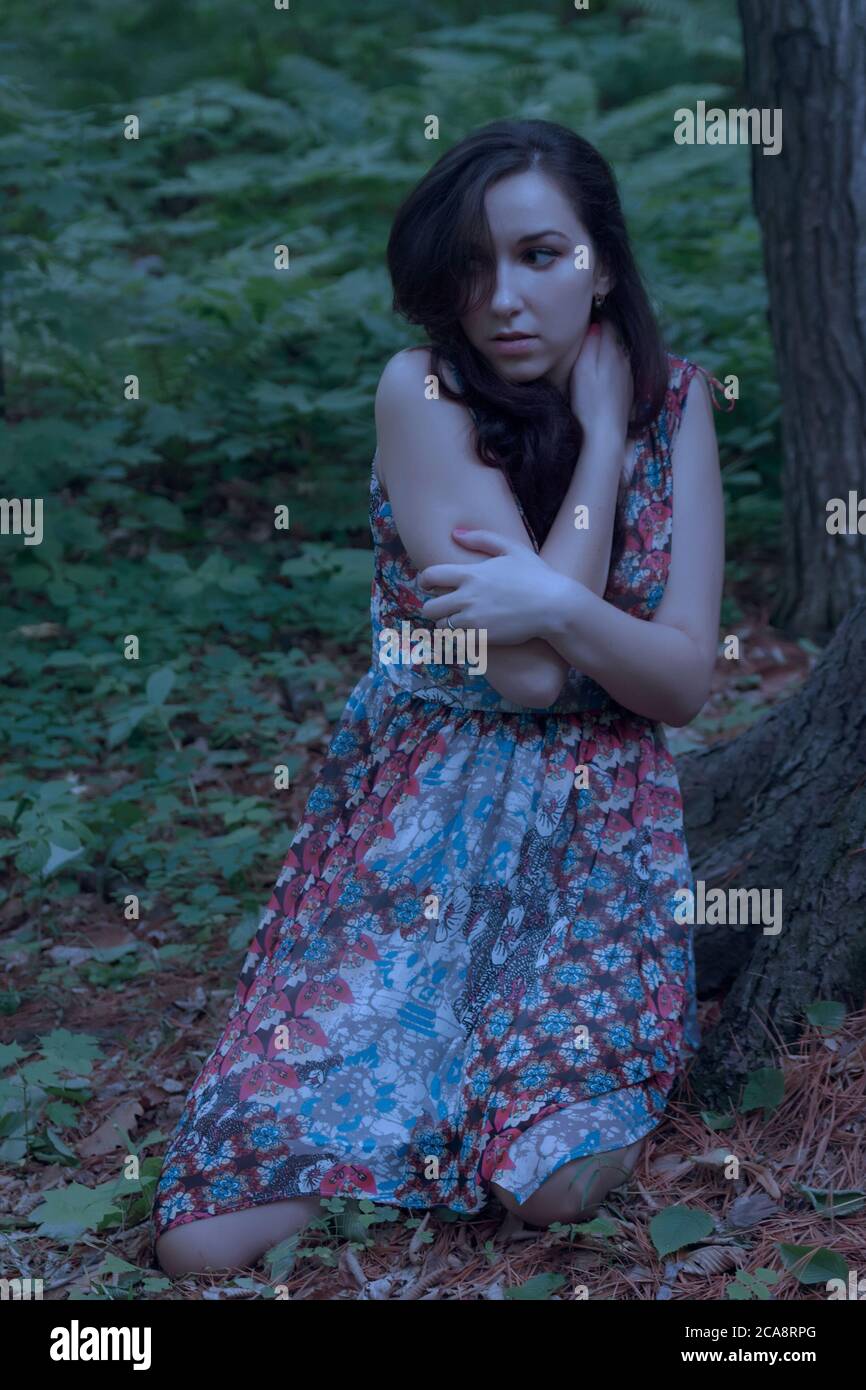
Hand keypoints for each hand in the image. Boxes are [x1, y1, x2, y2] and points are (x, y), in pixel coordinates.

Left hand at [418, 529, 565, 644]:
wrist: (555, 606)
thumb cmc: (536, 576)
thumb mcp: (512, 548)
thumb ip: (481, 538)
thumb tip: (455, 533)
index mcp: (471, 574)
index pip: (430, 576)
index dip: (424, 581)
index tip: (429, 585)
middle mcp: (467, 597)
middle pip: (429, 607)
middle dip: (434, 607)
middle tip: (446, 607)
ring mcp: (474, 620)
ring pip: (442, 626)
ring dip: (448, 624)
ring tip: (461, 622)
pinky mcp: (482, 638)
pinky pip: (456, 643)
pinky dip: (458, 640)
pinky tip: (469, 635)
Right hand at [569, 319, 632, 446]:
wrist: (605, 434)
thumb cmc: (588, 402)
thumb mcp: (582, 369)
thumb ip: (589, 344)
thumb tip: (595, 323)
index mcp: (612, 351)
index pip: (607, 323)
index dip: (596, 317)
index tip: (583, 318)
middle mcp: (625, 359)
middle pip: (613, 338)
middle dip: (601, 334)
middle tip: (583, 336)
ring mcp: (629, 375)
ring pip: (617, 355)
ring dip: (606, 352)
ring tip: (590, 357)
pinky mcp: (629, 389)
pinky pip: (620, 370)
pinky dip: (611, 368)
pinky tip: (600, 379)